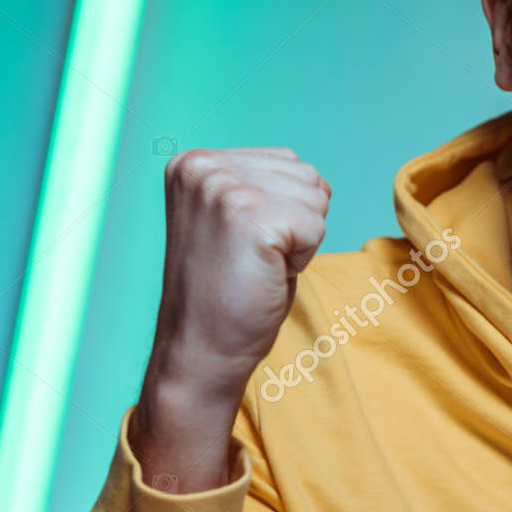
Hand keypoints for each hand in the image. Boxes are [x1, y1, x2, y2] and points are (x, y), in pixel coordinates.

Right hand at [131, 148, 329, 491]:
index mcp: (195, 162)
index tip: (243, 244)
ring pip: (316, 197)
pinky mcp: (249, 218)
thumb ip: (259, 184)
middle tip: (252, 259)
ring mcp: (223, 189)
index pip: (288, 161)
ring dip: (300, 239)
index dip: (283, 210)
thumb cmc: (227, 290)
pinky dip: (303, 258)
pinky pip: (316, 226)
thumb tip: (311, 175)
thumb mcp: (235, 218)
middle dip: (295, 222)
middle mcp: (203, 167)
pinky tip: (266, 276)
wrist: (200, 351)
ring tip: (257, 266)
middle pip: (306, 175)